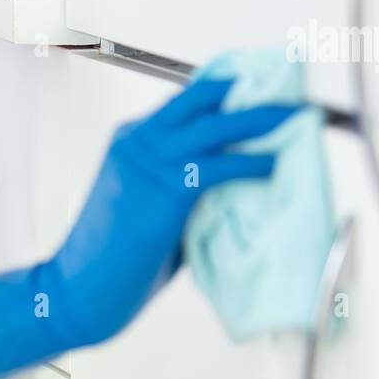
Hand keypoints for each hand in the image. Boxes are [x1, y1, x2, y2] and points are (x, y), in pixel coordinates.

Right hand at [0, 76, 299, 378]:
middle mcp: (139, 139)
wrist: (81, 288)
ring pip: (218, 122)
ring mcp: (152, 160)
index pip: (185, 101)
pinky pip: (223, 164)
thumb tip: (234, 178)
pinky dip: (254, 161)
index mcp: (130, 139)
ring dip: (263, 118)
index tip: (260, 90)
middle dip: (249, 92)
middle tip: (288, 96)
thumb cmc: (114, 256)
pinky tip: (274, 164)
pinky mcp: (169, 188)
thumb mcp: (147, 201)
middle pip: (202, 97)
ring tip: (296, 119)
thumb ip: (181, 181)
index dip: (225, 92)